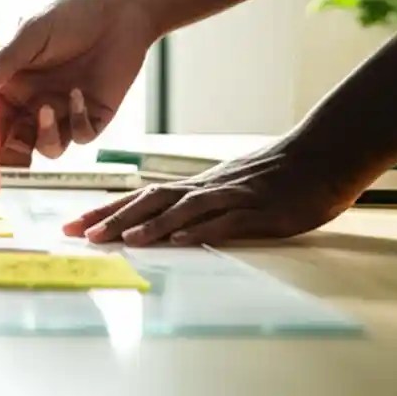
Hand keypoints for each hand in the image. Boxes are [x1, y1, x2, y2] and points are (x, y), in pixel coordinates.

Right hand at [0, 0, 157, 158]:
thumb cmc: (72, 13)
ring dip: (45, 137)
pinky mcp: (94, 114)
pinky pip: (82, 134)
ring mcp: (65, 111)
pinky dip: (78, 121)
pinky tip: (80, 93)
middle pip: (16, 141)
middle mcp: (36, 102)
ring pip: (48, 146)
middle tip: (12, 148)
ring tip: (47, 110)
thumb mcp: (32, 34)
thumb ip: (5, 62)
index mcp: (15, 84)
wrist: (121, 9)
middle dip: (11, 152)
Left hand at [63, 141, 359, 245]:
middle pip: (150, 201)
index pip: (140, 198)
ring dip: (149, 224)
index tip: (73, 224)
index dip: (106, 211)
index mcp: (195, 187)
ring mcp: (231, 197)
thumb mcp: (229, 189)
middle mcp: (205, 189)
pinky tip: (179, 239)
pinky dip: (199, 230)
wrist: (323, 156)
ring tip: (120, 238)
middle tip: (78, 233)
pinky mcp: (259, 210)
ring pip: (181, 209)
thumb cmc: (276, 175)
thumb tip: (165, 224)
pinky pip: (225, 221)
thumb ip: (198, 206)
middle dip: (112, 218)